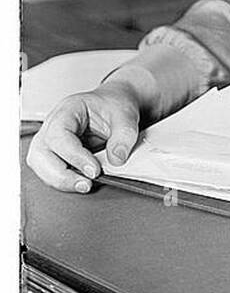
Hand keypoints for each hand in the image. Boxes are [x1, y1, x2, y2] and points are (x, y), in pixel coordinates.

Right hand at [26, 83, 141, 193]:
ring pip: (40, 166)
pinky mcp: (55, 155)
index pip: (59, 135)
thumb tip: (116, 159)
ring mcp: (51, 141)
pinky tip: (82, 182)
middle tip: (86, 184)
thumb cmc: (113, 106)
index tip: (94, 170)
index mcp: (68, 110)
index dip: (75, 156)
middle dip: (61, 175)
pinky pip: (51, 172)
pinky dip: (64, 181)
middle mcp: (53, 125)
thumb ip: (124, 136)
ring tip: (85, 185)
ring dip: (60, 181)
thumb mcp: (126, 115)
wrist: (113, 107)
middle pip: (40, 153)